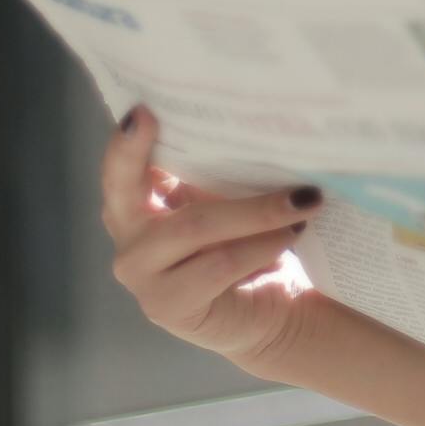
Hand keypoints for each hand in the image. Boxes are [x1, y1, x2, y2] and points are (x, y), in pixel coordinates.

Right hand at [99, 107, 332, 379]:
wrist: (268, 314)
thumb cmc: (245, 245)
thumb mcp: (227, 200)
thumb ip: (216, 172)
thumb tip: (252, 127)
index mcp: (135, 200)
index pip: (120, 166)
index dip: (125, 142)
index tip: (142, 112)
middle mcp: (127, 235)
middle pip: (133, 190)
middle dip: (160, 158)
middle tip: (169, 125)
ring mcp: (140, 273)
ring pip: (195, 226)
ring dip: (257, 210)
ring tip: (304, 199)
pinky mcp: (167, 304)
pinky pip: (219, 263)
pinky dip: (261, 245)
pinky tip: (291, 234)